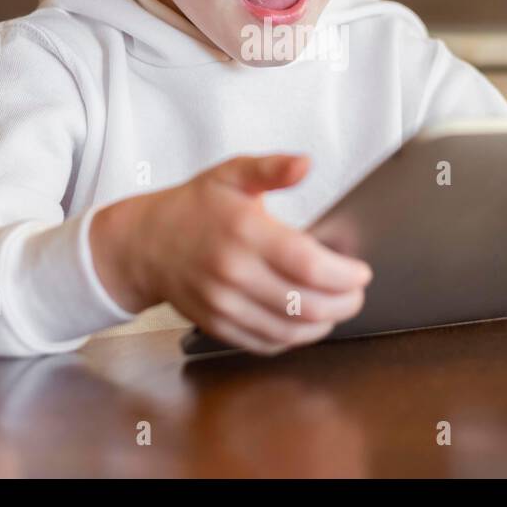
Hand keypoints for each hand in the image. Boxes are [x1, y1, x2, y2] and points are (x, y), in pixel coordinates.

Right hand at [90, 153, 372, 354]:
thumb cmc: (194, 207)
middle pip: (305, 304)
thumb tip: (305, 163)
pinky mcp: (217, 325)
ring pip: (289, 331)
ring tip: (337, 307)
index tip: (362, 272)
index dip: (344, 275)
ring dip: (324, 324)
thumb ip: (272, 168)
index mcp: (244, 232)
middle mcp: (233, 273)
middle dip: (344, 303)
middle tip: (357, 293)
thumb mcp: (232, 173)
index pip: (308, 265)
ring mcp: (223, 304)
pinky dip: (294, 338)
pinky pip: (267, 343)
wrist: (144, 243)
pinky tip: (305, 322)